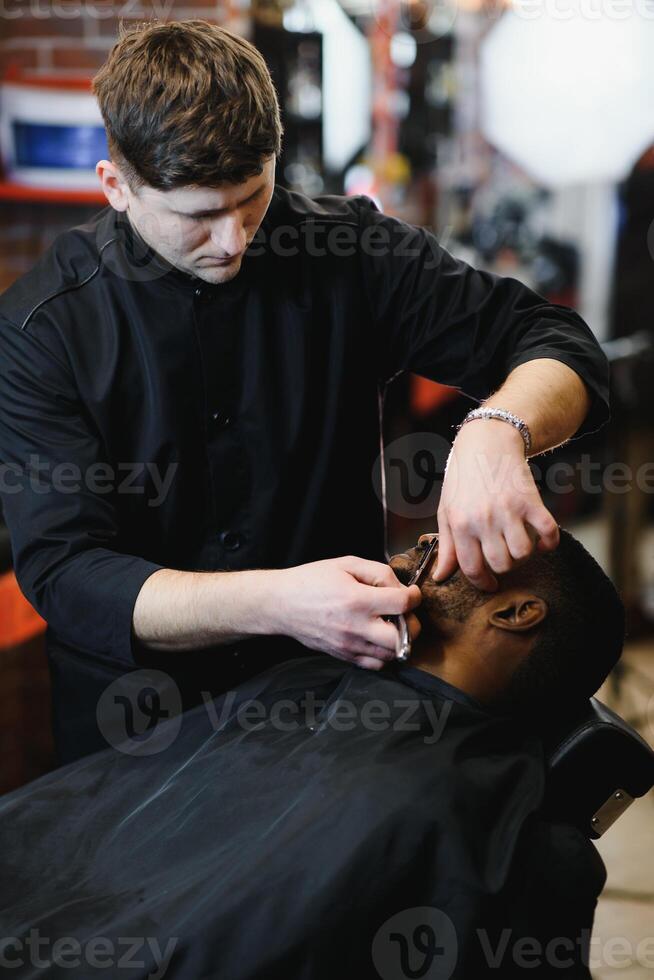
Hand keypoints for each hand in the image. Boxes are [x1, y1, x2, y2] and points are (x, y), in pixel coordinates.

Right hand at [273, 556, 421, 669]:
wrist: (281, 604)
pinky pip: (376, 664)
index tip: (411, 593)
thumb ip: (378, 572)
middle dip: (412, 624)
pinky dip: (384, 653)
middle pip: (404, 638)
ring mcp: (349, 645)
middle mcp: (356, 627)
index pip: (402, 604)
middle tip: (404, 613)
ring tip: (390, 625)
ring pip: (393, 655)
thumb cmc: (311, 581)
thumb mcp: (346, 564)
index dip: (414, 596)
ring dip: (400, 640)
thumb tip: (400, 588)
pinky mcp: (343, 656)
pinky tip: (377, 637)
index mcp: (357, 600)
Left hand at [433, 419, 559, 590]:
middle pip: (501, 564)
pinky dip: (549, 543)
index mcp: (461, 523)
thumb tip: (440, 577)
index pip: (472, 568)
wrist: (487, 443)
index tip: (489, 584)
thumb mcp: (447, 511)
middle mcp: (484, 519)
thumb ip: (446, 546)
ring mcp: (509, 510)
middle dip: (503, 568)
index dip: (482, 582)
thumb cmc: (463, 480)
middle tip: (503, 558)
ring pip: (523, 553)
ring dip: (524, 555)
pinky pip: (548, 532)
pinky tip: (542, 542)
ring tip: (518, 545)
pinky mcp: (531, 501)